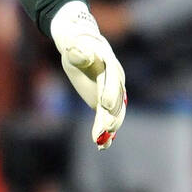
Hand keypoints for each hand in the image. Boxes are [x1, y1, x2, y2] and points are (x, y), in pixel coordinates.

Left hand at [50, 0, 126, 148]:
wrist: (83, 46)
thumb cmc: (77, 45)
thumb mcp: (74, 47)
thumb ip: (79, 53)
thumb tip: (82, 53)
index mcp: (109, 64)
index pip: (111, 79)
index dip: (109, 92)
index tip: (105, 105)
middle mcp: (116, 79)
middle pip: (116, 99)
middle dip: (112, 115)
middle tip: (106, 129)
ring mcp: (114, 91)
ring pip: (116, 111)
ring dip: (110, 125)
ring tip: (102, 141)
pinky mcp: (106, 101)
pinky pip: (110, 116)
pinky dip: (107, 131)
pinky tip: (103, 145)